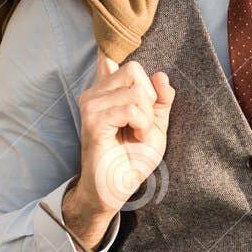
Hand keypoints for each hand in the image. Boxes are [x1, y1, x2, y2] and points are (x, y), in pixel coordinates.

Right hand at [62, 52, 173, 248]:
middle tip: (143, 125)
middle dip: (149, 99)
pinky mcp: (93, 121)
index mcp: (107, 90)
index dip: (147, 82)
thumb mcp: (156, 125)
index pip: (125, 63)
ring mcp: (91, 105)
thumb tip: (161, 76)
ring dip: (146, 117)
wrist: (117, 188)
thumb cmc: (133, 158)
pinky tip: (136, 137)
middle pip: (134, 70)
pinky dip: (142, 125)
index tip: (151, 105)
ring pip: (135, 91)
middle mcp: (94, 93)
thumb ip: (161, 100)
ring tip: (138, 134)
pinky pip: (130, 109)